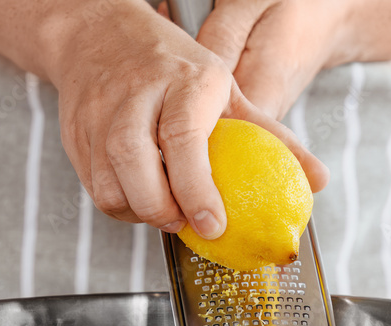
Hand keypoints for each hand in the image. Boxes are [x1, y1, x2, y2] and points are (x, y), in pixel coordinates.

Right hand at [45, 0, 327, 238]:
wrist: (97, 37)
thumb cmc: (171, 67)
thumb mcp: (225, 89)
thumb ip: (269, 136)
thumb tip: (315, 179)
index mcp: (183, 81)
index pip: (183, 138)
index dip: (196, 188)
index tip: (212, 223)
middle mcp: (136, 95)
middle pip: (134, 163)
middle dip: (159, 208)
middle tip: (184, 223)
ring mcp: (99, 116)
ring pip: (108, 183)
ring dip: (137, 212)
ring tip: (162, 211)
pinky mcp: (76, 136)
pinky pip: (94, 187)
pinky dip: (118, 205)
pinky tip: (139, 199)